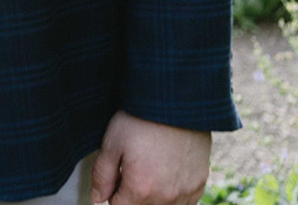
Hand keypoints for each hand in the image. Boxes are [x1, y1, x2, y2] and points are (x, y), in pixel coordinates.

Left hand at [91, 111, 210, 204]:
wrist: (176, 103)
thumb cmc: (141, 120)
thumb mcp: (112, 144)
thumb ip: (102, 176)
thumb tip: (98, 198)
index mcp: (141, 188)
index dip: (112, 192)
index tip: (115, 174)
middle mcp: (166, 196)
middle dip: (131, 194)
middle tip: (130, 167)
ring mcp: (186, 192)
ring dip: (152, 196)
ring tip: (149, 168)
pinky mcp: (200, 184)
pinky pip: (184, 202)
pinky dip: (173, 194)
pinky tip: (167, 172)